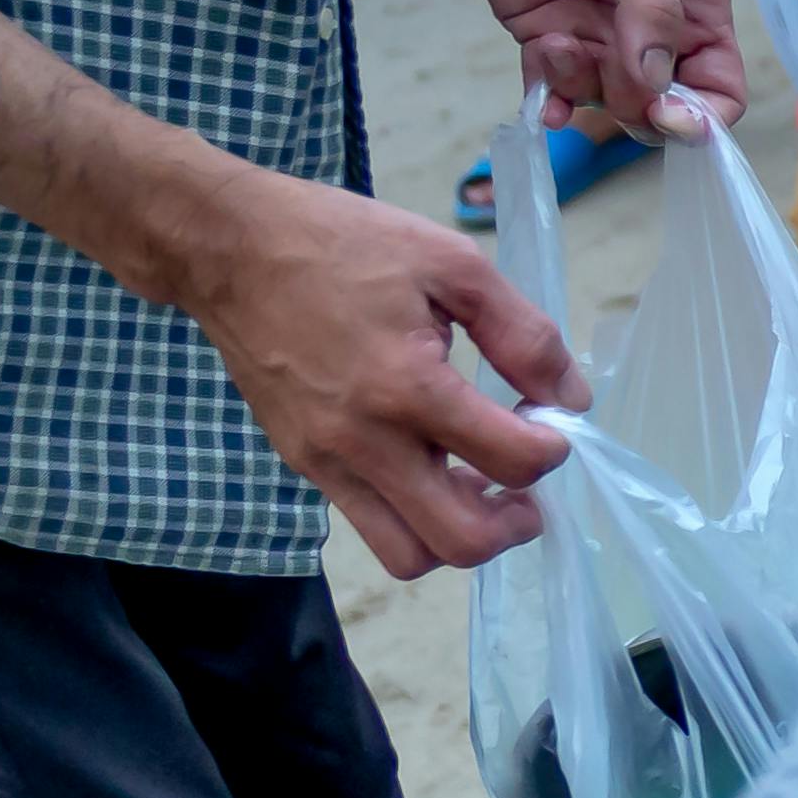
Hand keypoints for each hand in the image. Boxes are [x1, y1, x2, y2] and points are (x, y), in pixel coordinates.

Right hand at [139, 156, 583, 575]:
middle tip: (522, 484)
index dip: (553, 450)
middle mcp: (363, 440)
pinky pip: (368, 523)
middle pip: (462, 542)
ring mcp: (324, 460)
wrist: (226, 247)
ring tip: (475, 486)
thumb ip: (523, 334)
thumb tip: (571, 398)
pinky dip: (412, 514)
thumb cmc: (340, 243)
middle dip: (513, 523)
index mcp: (408, 386)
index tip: (548, 421)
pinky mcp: (301, 462)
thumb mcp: (451, 263)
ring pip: (408, 554)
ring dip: (457, 535)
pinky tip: (427, 464)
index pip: (514, 461)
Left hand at [380, 0, 740, 148]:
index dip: (703, 115)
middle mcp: (650, 30)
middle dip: (637, 107)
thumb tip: (657, 84)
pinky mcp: (545, 33)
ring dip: (582, 88)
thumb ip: (651, 7)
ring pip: (605, 102)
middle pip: (662, 108)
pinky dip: (550, 100)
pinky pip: (555, 90)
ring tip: (555, 43)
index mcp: (694, 5)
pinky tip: (543, 101)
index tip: (669, 113)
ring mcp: (596, 34)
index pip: (719, 87)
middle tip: (606, 70)